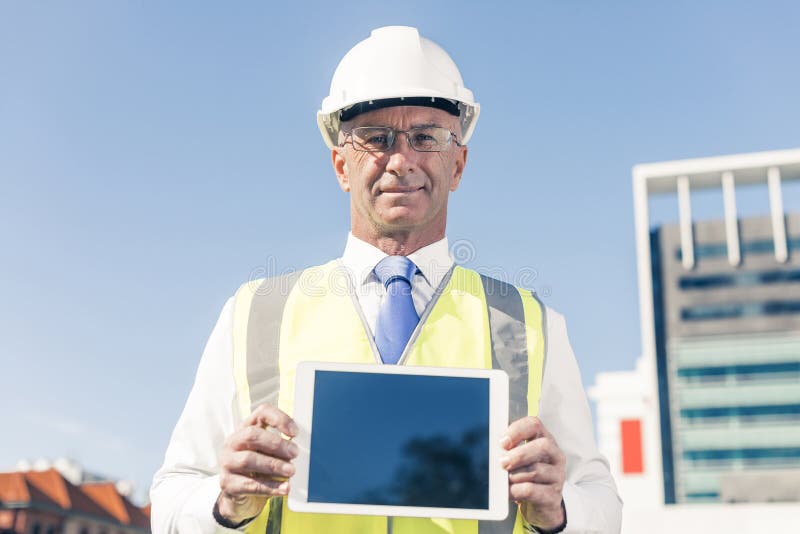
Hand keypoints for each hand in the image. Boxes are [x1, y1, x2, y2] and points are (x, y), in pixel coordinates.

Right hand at [216, 404, 299, 524]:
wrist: (241, 498)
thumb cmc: (259, 470)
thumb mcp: (269, 454)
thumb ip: (281, 446)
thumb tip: (301, 446)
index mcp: (246, 428)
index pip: (261, 413)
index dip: (279, 419)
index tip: (295, 432)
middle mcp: (233, 442)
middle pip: (252, 435)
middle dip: (276, 444)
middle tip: (294, 453)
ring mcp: (227, 463)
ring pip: (248, 459)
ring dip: (273, 465)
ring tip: (291, 471)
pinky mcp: (227, 483)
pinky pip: (249, 484)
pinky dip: (270, 487)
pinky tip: (284, 488)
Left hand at [500, 416, 565, 530]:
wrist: (540, 505)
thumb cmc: (526, 476)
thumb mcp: (520, 460)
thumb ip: (509, 450)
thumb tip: (492, 449)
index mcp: (545, 440)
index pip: (535, 425)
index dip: (517, 430)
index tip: (502, 442)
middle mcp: (555, 455)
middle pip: (542, 446)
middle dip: (519, 454)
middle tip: (502, 463)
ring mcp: (557, 476)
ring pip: (535, 470)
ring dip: (515, 475)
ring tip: (506, 480)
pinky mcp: (553, 496)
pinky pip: (532, 490)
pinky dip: (516, 491)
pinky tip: (509, 492)